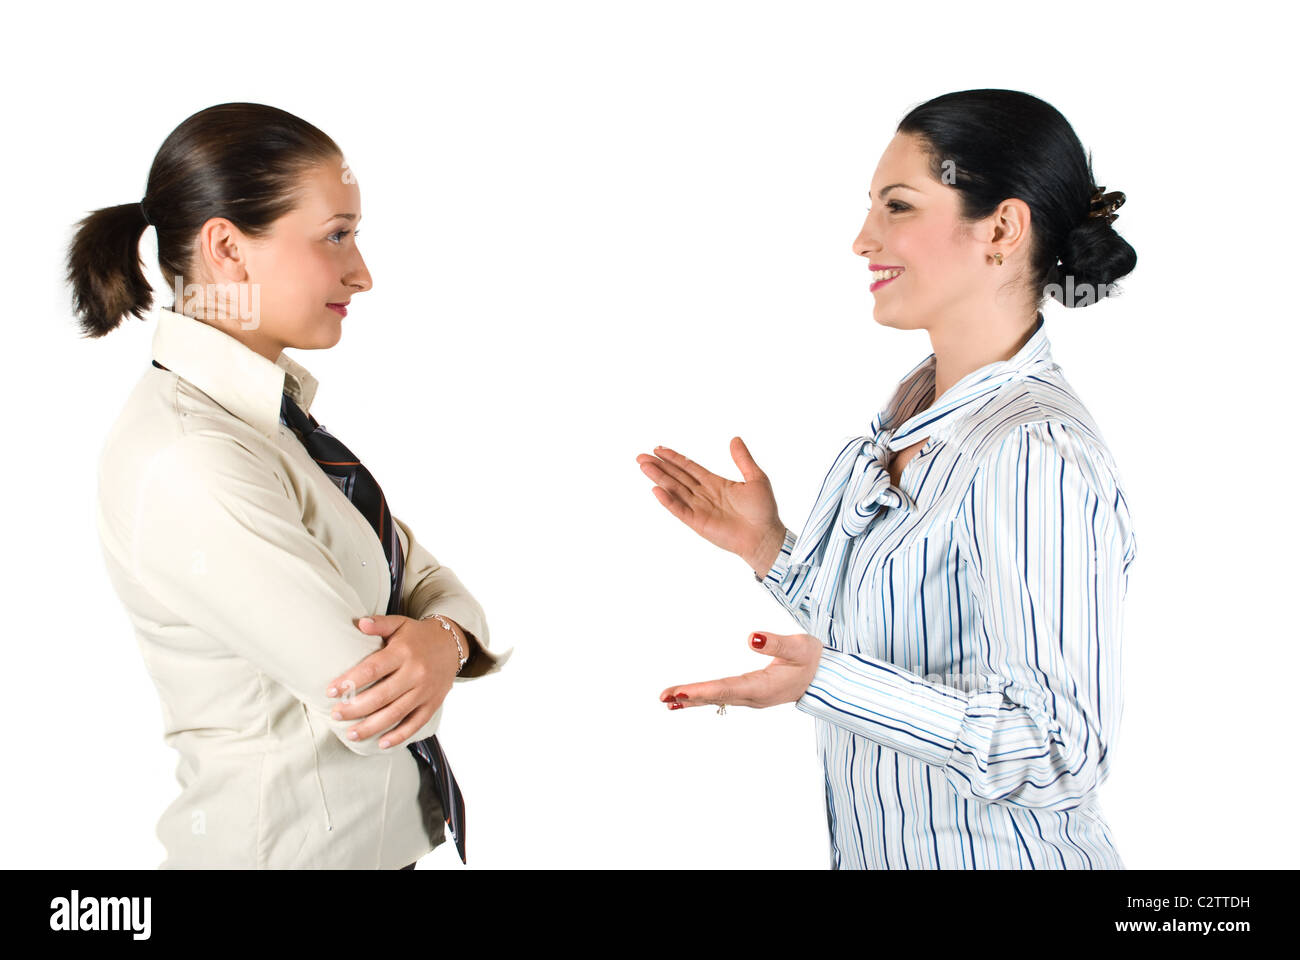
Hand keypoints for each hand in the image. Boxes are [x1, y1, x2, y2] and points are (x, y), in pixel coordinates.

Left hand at [324, 613, 462, 748]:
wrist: (452, 644)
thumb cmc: (418, 636)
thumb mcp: (400, 624)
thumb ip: (380, 624)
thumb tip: (359, 623)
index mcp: (403, 652)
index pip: (373, 669)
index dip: (350, 681)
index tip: (331, 691)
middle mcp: (415, 673)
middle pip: (381, 696)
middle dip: (355, 708)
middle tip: (336, 714)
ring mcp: (425, 691)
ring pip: (396, 714)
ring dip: (372, 727)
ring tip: (351, 734)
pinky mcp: (432, 704)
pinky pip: (415, 723)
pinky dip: (399, 736)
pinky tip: (381, 744)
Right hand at [636, 437, 785, 575]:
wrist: (765, 535)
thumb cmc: (763, 511)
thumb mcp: (756, 478)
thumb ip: (742, 459)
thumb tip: (735, 439)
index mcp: (714, 483)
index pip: (689, 467)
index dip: (674, 458)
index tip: (659, 448)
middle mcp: (703, 494)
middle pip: (676, 476)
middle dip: (659, 466)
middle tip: (641, 456)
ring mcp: (699, 508)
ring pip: (674, 490)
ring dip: (658, 478)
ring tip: (644, 466)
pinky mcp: (698, 522)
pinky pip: (679, 509)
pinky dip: (668, 500)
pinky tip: (656, 489)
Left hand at [658, 631, 822, 709]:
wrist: (823, 677)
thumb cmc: (812, 660)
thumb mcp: (800, 646)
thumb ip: (777, 643)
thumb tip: (752, 638)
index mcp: (762, 687)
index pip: (726, 688)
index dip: (703, 690)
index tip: (681, 691)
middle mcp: (752, 697)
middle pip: (716, 696)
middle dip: (690, 696)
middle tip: (664, 697)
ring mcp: (750, 698)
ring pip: (717, 699)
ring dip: (692, 699)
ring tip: (667, 700)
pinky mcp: (749, 694)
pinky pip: (721, 697)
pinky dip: (704, 697)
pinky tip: (688, 699)